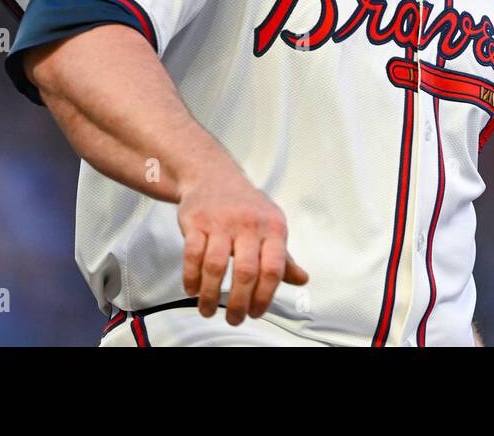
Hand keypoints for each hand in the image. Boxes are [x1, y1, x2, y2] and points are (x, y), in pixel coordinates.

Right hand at [178, 159, 309, 325]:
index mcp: (273, 227)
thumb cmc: (246, 206)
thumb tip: (302, 279)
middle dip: (239, 302)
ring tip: (209, 309)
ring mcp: (221, 222)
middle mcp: (249, 224)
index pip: (274, 268)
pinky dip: (191, 277)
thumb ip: (284, 257)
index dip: (266, 296)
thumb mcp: (271, 226)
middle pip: (246, 272)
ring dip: (210, 295)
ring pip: (215, 266)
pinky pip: (192, 255)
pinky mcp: (196, 221)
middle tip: (235, 318)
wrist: (213, 176)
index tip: (257, 312)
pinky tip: (193, 290)